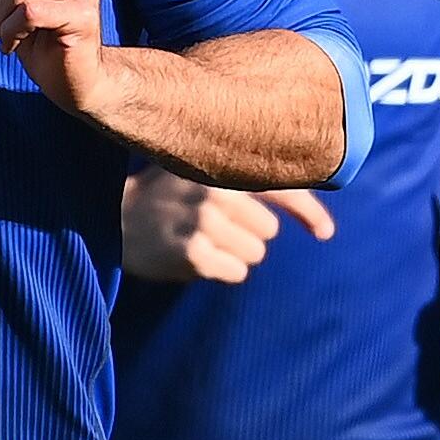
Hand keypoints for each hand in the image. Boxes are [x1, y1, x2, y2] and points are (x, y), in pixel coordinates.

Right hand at [123, 170, 329, 283]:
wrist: (113, 217)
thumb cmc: (170, 194)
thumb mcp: (203, 169)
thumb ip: (251, 178)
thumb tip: (316, 214)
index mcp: (221, 166)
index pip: (281, 188)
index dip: (308, 212)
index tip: (325, 233)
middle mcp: (216, 190)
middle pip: (268, 231)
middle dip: (249, 233)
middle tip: (212, 226)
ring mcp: (204, 223)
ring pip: (255, 254)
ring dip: (234, 253)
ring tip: (200, 239)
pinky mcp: (193, 254)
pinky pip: (235, 272)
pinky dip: (221, 270)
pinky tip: (193, 255)